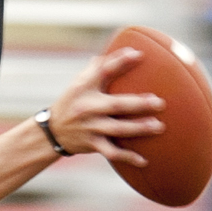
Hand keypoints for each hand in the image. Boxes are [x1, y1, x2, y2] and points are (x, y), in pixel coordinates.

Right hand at [46, 51, 165, 167]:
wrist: (52, 132)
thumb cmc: (73, 101)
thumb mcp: (79, 83)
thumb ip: (99, 67)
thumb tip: (127, 50)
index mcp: (84, 88)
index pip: (102, 71)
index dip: (120, 61)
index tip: (139, 54)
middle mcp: (87, 107)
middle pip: (116, 105)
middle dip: (139, 104)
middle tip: (159, 102)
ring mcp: (90, 127)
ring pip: (118, 130)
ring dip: (139, 129)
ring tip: (159, 127)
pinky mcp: (92, 144)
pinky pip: (112, 152)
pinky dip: (127, 157)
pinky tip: (144, 160)